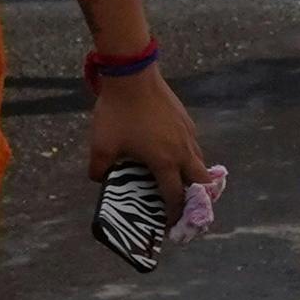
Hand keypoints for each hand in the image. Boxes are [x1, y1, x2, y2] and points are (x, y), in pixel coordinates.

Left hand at [84, 65, 210, 205]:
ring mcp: (187, 133)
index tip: (169, 224)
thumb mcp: (100, 146)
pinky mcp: (185, 118)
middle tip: (185, 204)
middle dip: (196, 196)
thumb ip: (98, 170)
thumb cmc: (117, 113)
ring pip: (198, 160)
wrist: (132, 75)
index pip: (175, 196)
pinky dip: (187, 153)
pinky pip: (192, 143)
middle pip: (201, 181)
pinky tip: (171, 149)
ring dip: (192, 173)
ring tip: (180, 179)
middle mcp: (182, 150)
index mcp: (164, 162)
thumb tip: (100, 180)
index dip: (173, 214)